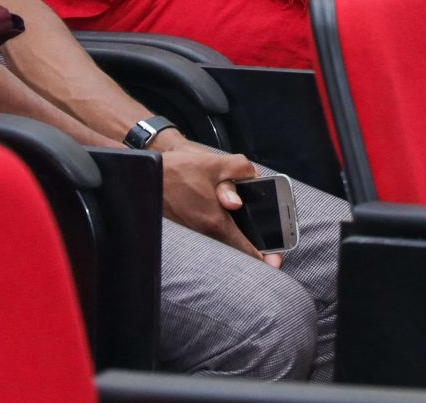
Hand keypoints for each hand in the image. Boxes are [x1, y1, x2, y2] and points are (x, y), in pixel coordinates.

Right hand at [149, 137, 272, 262]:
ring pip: (222, 244)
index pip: (245, 249)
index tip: (276, 261)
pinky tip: (229, 223)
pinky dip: (222, 233)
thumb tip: (257, 179)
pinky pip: (210, 237)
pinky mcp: (187, 228)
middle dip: (253, 251)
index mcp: (216, 221)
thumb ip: (243, 170)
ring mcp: (194, 233)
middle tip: (269, 252)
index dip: (263, 257)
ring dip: (237, 242)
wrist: (149, 173)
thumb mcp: (218, 163)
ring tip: (253, 239)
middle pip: (235, 249)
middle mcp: (204, 232)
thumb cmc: (181, 169)